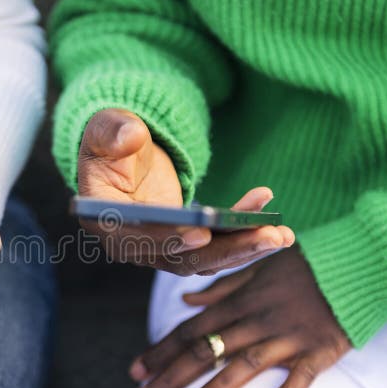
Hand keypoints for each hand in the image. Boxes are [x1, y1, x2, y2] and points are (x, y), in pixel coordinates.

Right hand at [78, 109, 293, 273]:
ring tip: (282, 235)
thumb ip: (112, 131)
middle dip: (226, 250)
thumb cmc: (110, 139)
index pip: (135, 237)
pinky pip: (217, 247)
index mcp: (104, 219)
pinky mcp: (184, 244)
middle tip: (267, 237)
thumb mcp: (105, 128)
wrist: (122, 155)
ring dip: (244, 250)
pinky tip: (272, 219)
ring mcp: (160, 248)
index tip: (201, 233)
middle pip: (179, 258)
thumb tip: (131, 137)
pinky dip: (244, 237)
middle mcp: (131, 244)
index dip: (167, 238)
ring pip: (204, 259)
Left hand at [129, 247, 351, 387]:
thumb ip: (220, 288)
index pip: (189, 330)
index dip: (160, 351)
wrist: (355, 264)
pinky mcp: (318, 350)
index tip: (134, 371)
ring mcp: (286, 336)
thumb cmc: (302, 267)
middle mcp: (256, 320)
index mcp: (238, 303)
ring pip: (245, 363)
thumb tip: (186, 301)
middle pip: (205, 351)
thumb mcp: (256, 268)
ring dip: (217, 387)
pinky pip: (301, 376)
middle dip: (170, 377)